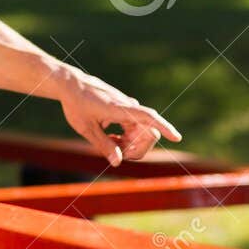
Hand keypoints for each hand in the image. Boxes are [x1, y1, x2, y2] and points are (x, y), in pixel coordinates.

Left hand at [56, 67, 181, 165]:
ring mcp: (128, 108)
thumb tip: (118, 163)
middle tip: (116, 154)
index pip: (149, 117)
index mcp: (120, 109)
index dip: (165, 127)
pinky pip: (134, 128)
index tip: (177, 137)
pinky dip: (126, 138)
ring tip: (108, 141)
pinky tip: (111, 136)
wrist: (72, 85)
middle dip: (137, 148)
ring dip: (129, 144)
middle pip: (148, 133)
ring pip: (140, 133)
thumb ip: (103, 145)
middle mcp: (128, 107)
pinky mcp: (125, 110)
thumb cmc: (76, 104)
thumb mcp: (86, 128)